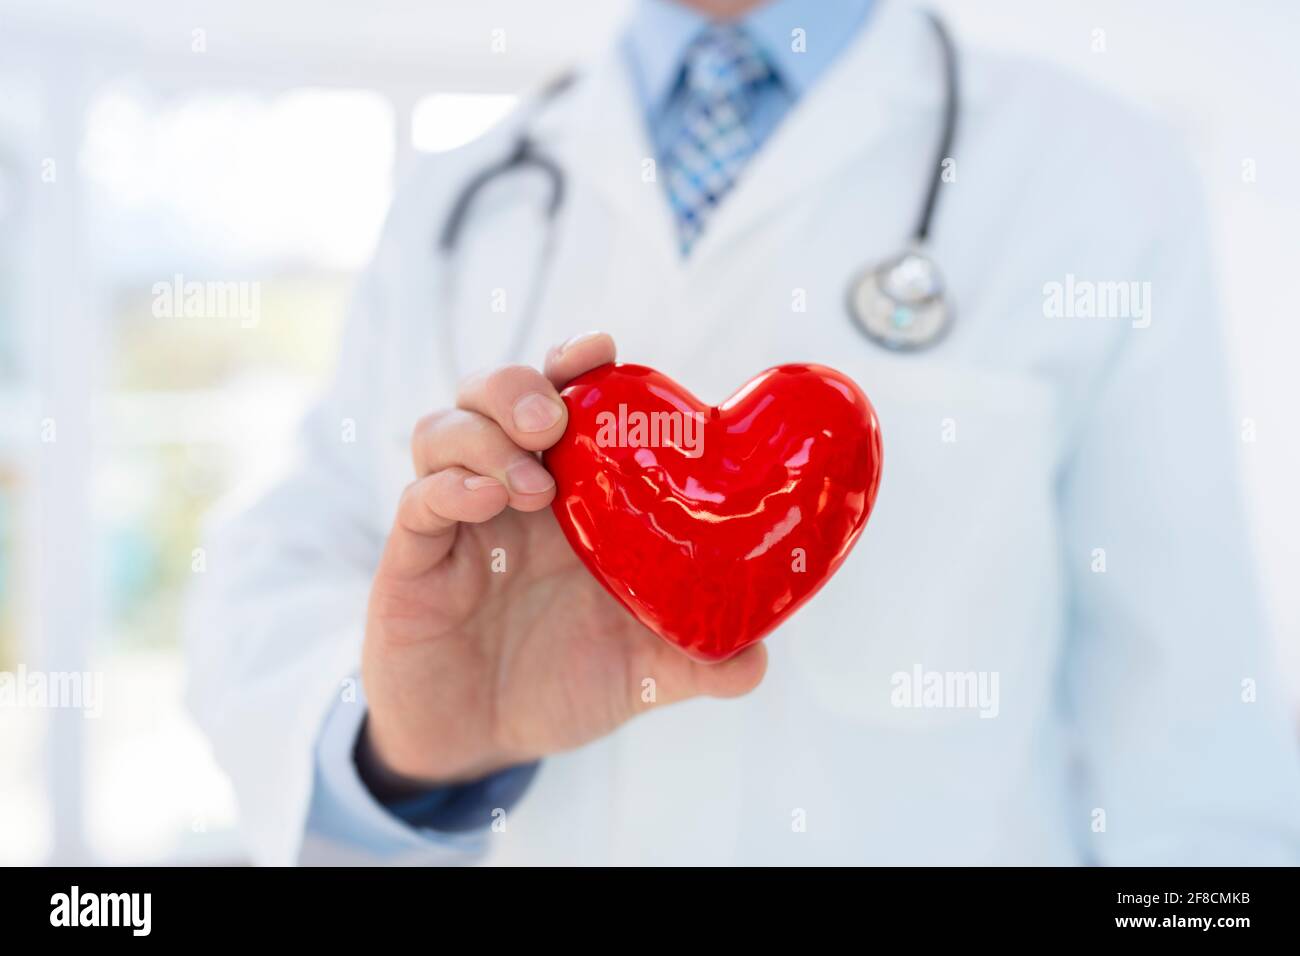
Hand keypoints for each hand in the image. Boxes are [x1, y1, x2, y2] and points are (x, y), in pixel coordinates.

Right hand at [359, 332, 766, 789]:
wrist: (477, 742)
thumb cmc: (556, 684)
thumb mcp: (636, 675)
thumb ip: (693, 661)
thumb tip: (756, 660)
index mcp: (568, 498)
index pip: (563, 402)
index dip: (578, 366)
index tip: (603, 349)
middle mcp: (508, 492)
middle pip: (493, 395)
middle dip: (522, 385)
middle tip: (557, 416)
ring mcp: (456, 520)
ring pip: (443, 430)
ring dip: (486, 436)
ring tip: (533, 482)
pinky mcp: (413, 558)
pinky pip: (418, 500)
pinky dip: (448, 487)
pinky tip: (485, 502)